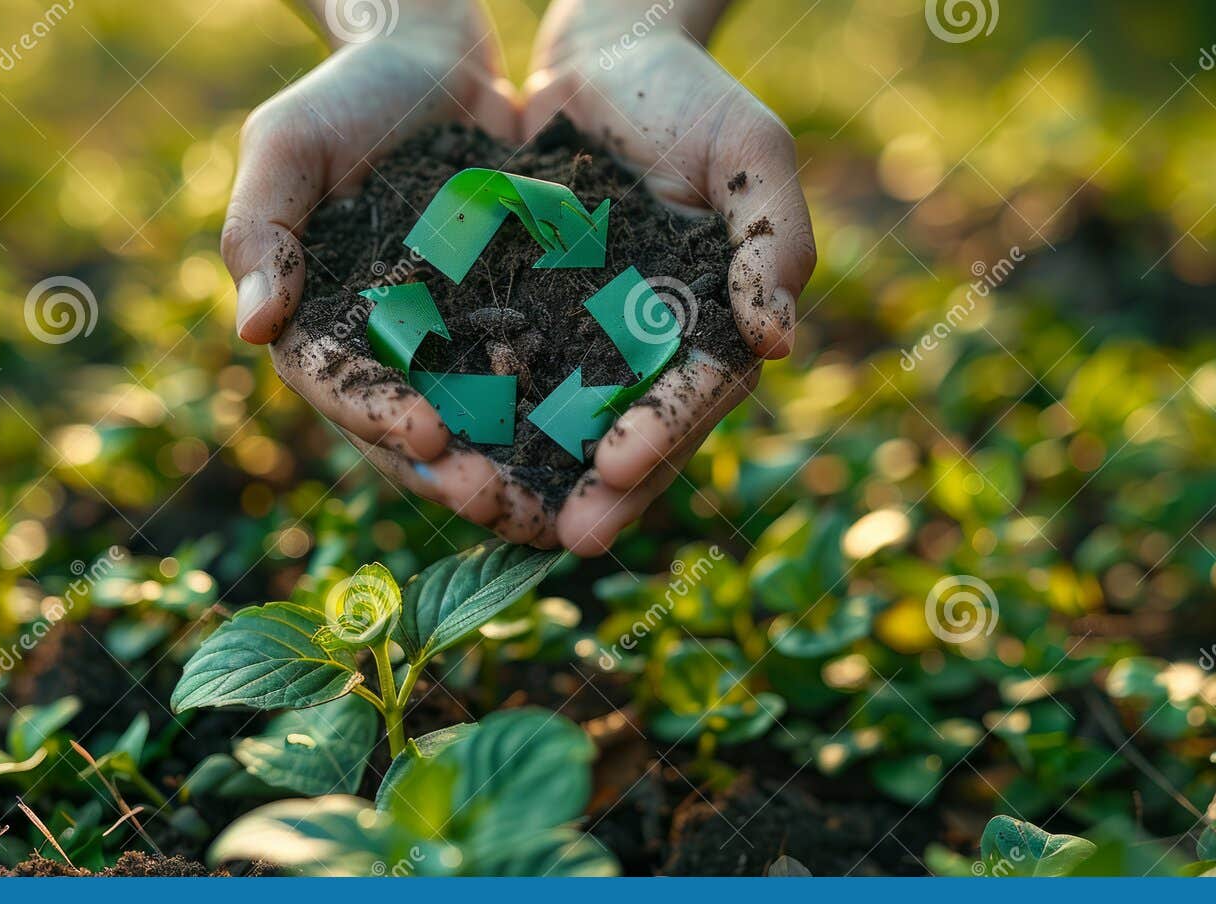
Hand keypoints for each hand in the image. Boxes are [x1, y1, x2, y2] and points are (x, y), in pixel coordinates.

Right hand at [221, 3, 560, 544]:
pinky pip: (538, 386)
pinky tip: (597, 455)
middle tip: (494, 498)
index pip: (341, 387)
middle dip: (449, 473)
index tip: (426, 433)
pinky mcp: (514, 325)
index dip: (378, 417)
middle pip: (410, 434)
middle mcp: (388, 353)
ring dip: (508, 475)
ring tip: (548, 510)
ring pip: (477, 430)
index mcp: (324, 325)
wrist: (434, 57)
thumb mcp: (288, 144)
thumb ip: (261, 229)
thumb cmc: (346, 94)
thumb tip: (253, 329)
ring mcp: (452, 346)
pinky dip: (560, 427)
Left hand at [524, 0, 816, 555]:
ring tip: (491, 511)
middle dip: (598, 492)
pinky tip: (437, 444)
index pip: (696, 397)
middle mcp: (645, 350)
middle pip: (626, 435)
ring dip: (529, 475)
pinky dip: (473, 413)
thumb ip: (774, 241)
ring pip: (557, 426)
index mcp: (710, 325)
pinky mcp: (518, 317)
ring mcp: (581, 340)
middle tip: (563, 538)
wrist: (602, 52)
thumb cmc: (693, 97)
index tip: (618, 468)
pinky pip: (494, 375)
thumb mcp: (750, 152)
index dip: (662, 435)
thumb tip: (778, 343)